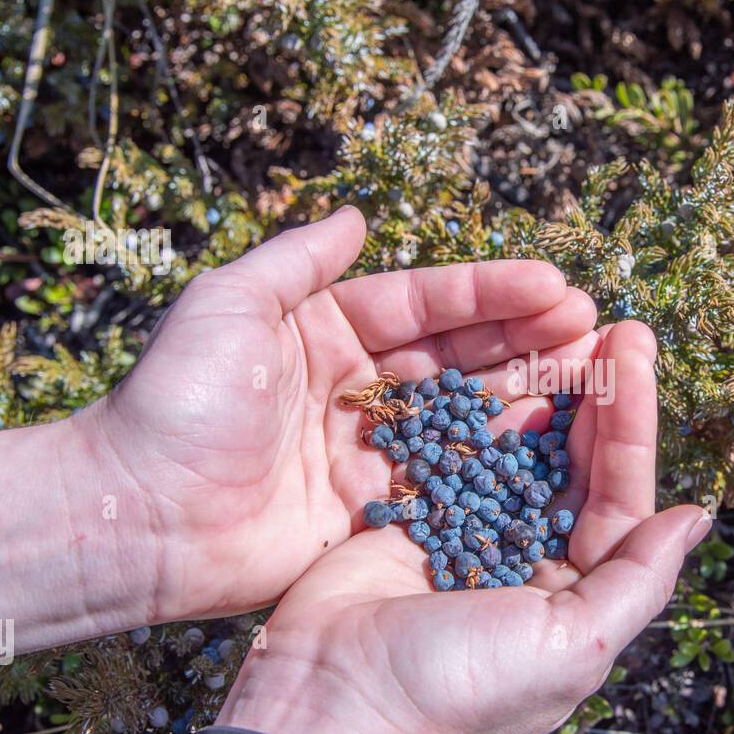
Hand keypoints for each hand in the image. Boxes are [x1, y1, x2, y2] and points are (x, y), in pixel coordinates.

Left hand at [0, 206, 597, 657]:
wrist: (138, 518)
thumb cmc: (179, 402)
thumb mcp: (228, 306)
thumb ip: (298, 261)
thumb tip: (357, 216)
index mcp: (325, 330)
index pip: (425, 304)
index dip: (492, 293)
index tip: (557, 284)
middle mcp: (356, 386)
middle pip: (458, 356)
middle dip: (526, 339)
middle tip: (594, 329)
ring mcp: (369, 450)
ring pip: (464, 414)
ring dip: (526, 394)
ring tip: (592, 375)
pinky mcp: (371, 511)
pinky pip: (445, 479)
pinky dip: (495, 461)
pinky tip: (549, 443)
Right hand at [216, 321, 711, 733]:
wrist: (335, 701)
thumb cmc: (461, 685)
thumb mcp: (573, 643)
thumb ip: (638, 578)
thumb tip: (697, 518)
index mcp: (576, 594)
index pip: (618, 495)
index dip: (630, 425)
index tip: (636, 354)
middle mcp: (532, 560)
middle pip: (575, 464)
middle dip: (599, 397)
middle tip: (616, 326)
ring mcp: (474, 534)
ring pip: (521, 448)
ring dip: (546, 390)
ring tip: (566, 326)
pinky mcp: (421, 514)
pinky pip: (461, 450)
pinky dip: (481, 409)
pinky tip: (501, 362)